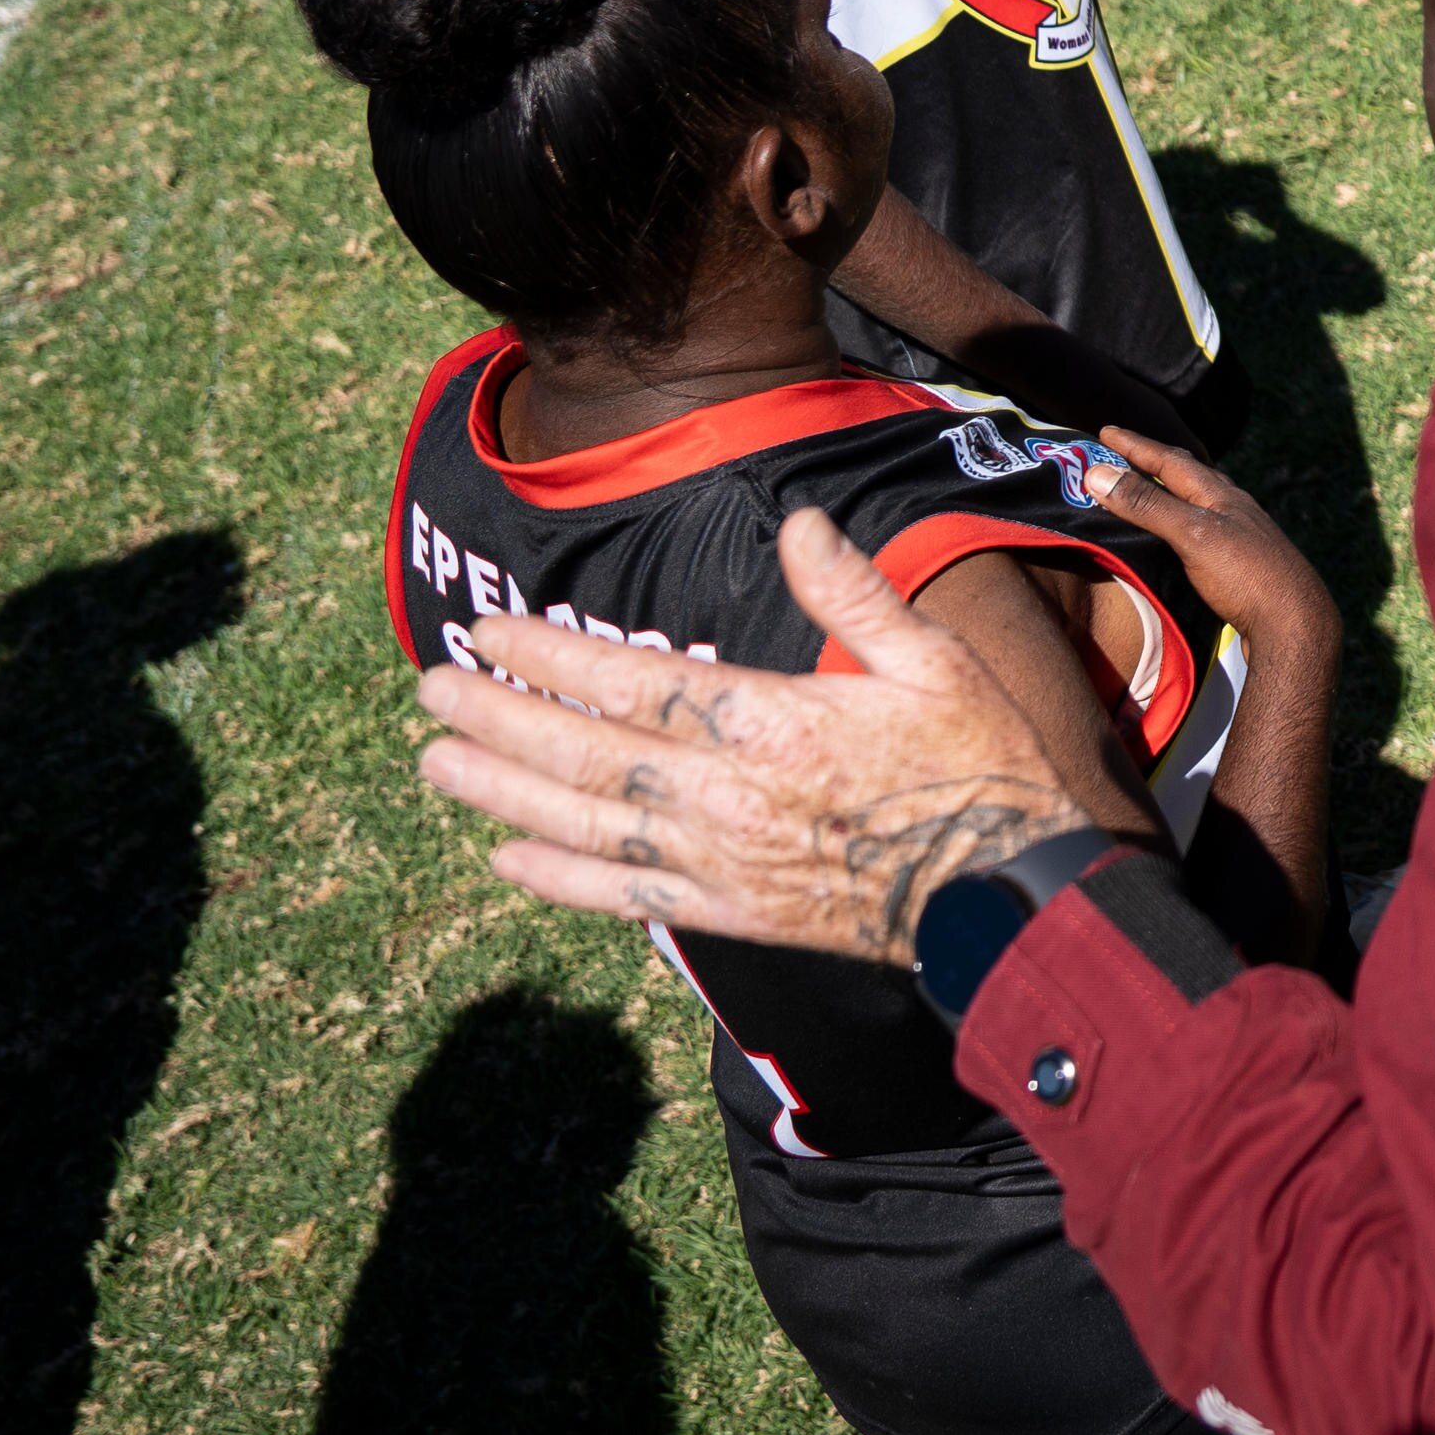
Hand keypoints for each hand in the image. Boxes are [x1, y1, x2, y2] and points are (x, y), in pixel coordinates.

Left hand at [414, 507, 1101, 962]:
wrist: (1004, 890)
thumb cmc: (978, 764)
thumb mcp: (936, 659)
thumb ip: (854, 595)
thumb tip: (798, 522)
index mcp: (772, 723)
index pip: (632, 683)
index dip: (549, 657)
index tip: (487, 630)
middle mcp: (728, 794)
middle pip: (586, 753)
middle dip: (499, 717)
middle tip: (429, 687)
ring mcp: (722, 859)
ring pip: (586, 823)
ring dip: (502, 792)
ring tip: (436, 762)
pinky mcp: (731, 912)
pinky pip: (625, 895)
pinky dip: (559, 879)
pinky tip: (506, 861)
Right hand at [1072, 429, 1333, 657]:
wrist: (1296, 624)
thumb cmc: (1245, 576)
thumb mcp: (1192, 534)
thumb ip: (1147, 505)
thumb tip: (1096, 472)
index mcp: (1220, 495)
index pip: (1171, 460)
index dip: (1136, 445)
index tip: (1106, 430)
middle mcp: (1234, 508)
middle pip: (1190, 475)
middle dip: (1156, 461)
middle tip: (1127, 452)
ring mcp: (1243, 535)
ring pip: (1203, 501)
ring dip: (1173, 491)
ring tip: (1153, 489)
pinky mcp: (1245, 564)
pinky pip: (1207, 529)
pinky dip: (1185, 522)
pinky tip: (1182, 538)